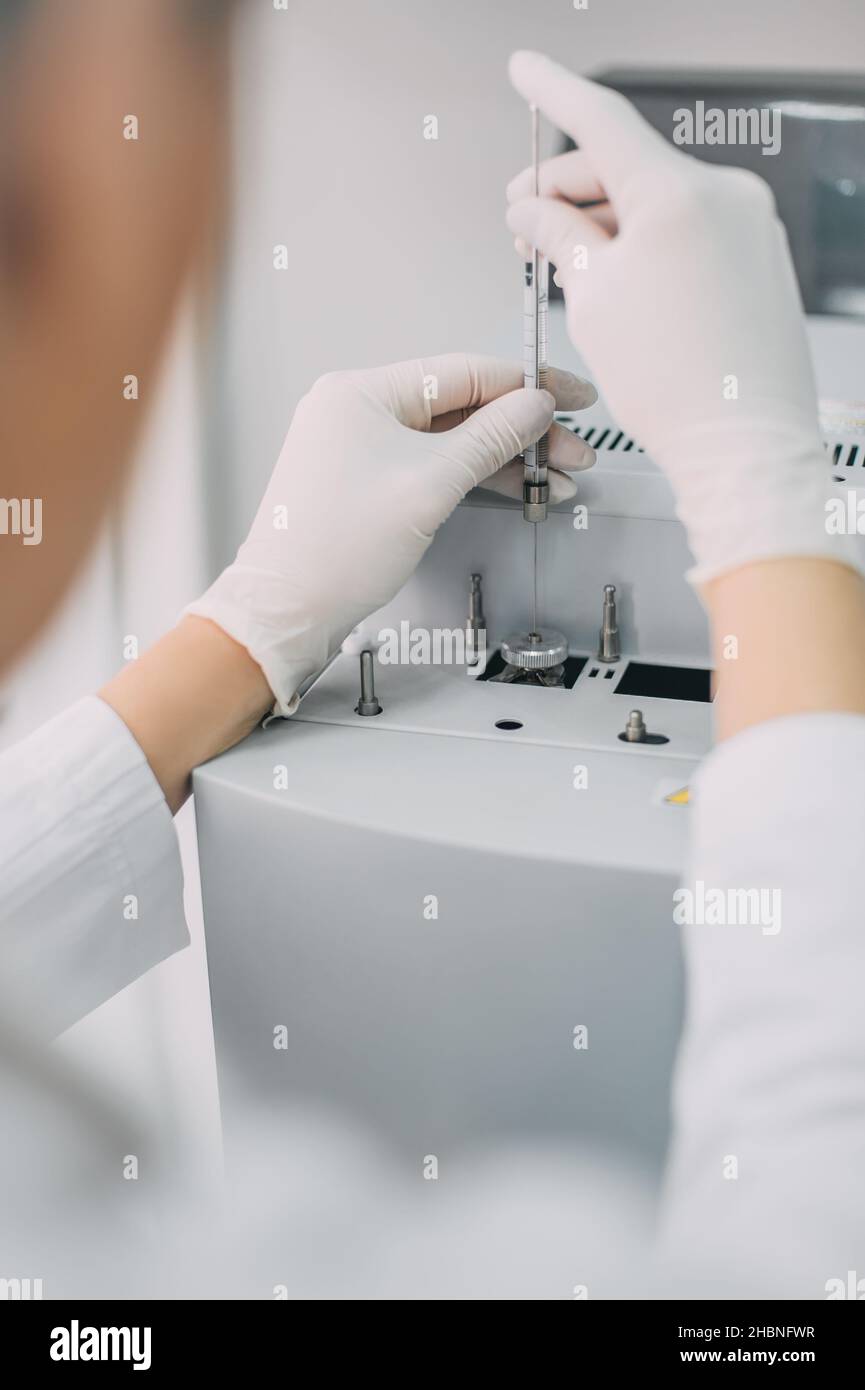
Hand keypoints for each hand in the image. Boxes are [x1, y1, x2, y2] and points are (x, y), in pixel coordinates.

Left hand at [187, 353, 594, 712]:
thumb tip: (536, 404)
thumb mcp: (429, 486)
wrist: (287, 611)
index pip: (464, 372)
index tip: (573, 396)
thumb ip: (490, 438)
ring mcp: (360, 446)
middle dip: (523, 430)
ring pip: (451, 440)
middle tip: (575, 451)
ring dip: (506, 458)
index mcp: (362, 392)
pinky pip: (431, 466)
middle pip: (461, 406)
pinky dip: (473, 477)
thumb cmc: (336, 550)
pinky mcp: (367, 481)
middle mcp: (357, 410)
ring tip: (559, 479)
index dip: (528, 382)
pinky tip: (517, 488)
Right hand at [506, 52, 859, 585]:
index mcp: (678, 194)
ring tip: (563, 265)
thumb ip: (556, 234)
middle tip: (523, 224)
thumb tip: (531, 208)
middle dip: (566, 191)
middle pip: (626, 167)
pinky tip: (615, 282)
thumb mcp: (592, 300)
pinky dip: (645, 245)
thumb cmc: (678, 387)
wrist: (745, 447)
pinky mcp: (760, 260)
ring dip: (603, 224)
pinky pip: (689, 232)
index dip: (552, 93)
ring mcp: (750, 226)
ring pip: (657, 203)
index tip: (525, 69)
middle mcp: (725, 196)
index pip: (601, 120)